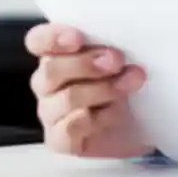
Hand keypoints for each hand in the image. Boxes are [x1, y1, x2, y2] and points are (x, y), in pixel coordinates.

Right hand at [24, 23, 152, 157]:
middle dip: (87, 64)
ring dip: (104, 89)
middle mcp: (49, 83)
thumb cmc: (125, 83)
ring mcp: (51, 112)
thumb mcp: (123, 56)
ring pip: (66, 98)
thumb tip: (123, 36)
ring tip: (130, 83)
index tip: (78, 39)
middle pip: (51, 70)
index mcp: (58, 54)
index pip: (38, 41)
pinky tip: (115, 112)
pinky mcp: (60, 139)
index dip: (52, 38)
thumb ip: (112, 44)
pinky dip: (98, 118)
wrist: (139, 124)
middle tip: (117, 61)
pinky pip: (70, 128)